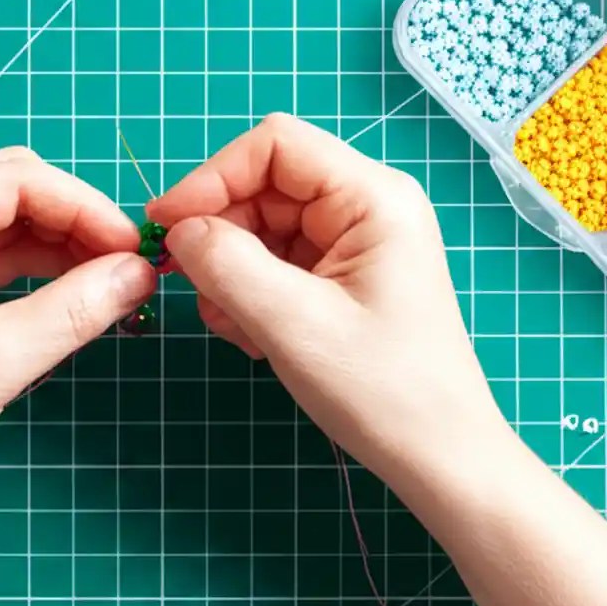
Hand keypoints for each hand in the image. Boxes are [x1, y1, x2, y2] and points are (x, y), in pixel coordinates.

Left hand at [0, 148, 156, 601]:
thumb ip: (73, 310)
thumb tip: (138, 274)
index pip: (15, 180)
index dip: (82, 206)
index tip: (132, 247)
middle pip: (13, 191)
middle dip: (76, 220)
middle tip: (130, 262)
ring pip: (10, 223)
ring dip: (63, 247)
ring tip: (115, 280)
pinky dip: (41, 272)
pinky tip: (79, 293)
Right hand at [148, 114, 508, 484]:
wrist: (439, 459)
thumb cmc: (383, 391)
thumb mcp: (293, 324)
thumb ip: (227, 264)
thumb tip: (180, 230)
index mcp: (374, 198)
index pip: (275, 146)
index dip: (212, 177)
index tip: (167, 225)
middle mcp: (367, 208)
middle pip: (265, 186)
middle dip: (220, 233)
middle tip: (192, 287)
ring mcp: (356, 244)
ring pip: (264, 228)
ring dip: (230, 270)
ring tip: (228, 323)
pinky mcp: (344, 279)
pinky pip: (277, 263)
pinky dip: (249, 292)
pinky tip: (249, 335)